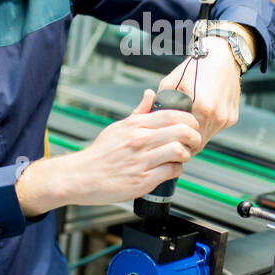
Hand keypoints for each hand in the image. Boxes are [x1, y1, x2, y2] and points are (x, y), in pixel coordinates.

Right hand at [16, 89, 200, 212]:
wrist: (80, 177)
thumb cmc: (100, 154)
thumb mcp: (118, 127)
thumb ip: (138, 112)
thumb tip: (150, 94)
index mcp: (135, 125)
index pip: (172, 115)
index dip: (189, 120)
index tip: (192, 126)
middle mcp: (139, 140)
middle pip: (181, 132)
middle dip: (194, 137)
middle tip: (193, 142)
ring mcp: (141, 161)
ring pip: (179, 151)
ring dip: (186, 155)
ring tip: (181, 157)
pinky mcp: (142, 180)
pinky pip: (171, 172)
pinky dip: (176, 171)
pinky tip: (171, 170)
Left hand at [158, 37, 240, 150]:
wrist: (221, 56)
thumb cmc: (194, 67)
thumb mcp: (170, 83)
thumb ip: (161, 104)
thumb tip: (153, 120)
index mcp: (202, 107)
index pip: (185, 136)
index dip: (175, 139)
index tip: (167, 139)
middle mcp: (217, 115)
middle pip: (197, 141)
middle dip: (185, 140)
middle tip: (174, 138)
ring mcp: (226, 117)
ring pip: (207, 136)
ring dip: (196, 134)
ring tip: (185, 127)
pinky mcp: (232, 117)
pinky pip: (216, 128)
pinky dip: (207, 126)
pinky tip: (200, 115)